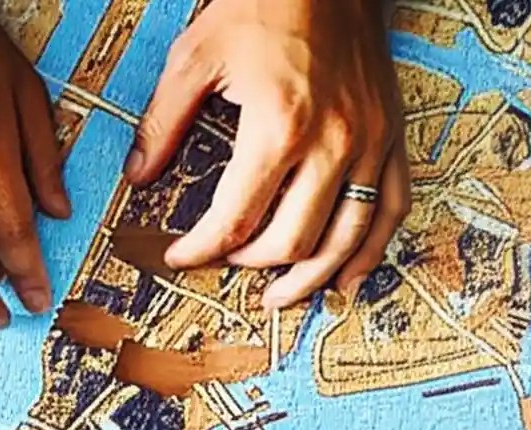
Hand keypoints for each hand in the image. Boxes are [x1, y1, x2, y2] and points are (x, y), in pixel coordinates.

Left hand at [125, 0, 410, 308]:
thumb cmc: (263, 3)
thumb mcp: (196, 55)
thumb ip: (163, 122)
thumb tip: (139, 176)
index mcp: (279, 127)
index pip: (236, 218)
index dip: (201, 249)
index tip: (179, 256)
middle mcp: (332, 144)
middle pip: (290, 240)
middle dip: (250, 266)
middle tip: (226, 267)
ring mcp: (369, 144)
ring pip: (345, 240)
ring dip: (311, 279)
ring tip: (281, 298)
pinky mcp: (391, 137)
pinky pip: (390, 210)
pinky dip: (371, 252)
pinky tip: (348, 276)